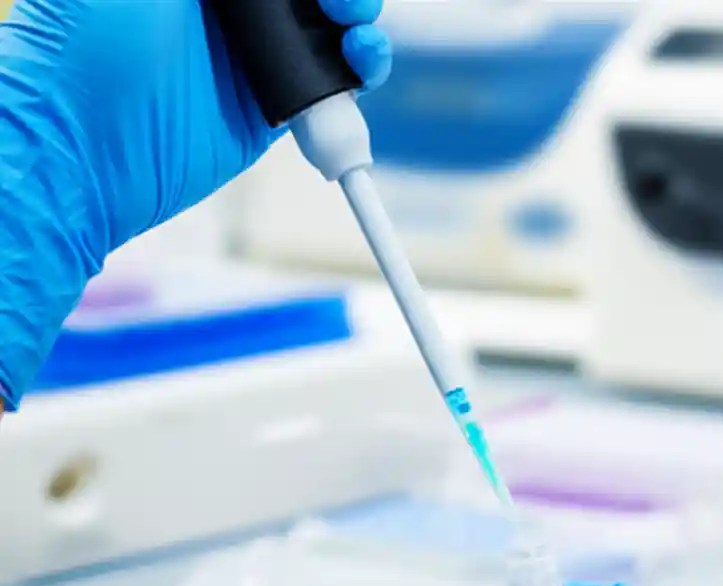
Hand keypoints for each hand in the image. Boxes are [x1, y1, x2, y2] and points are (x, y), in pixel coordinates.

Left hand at [0, 0, 390, 410]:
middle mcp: (230, 11)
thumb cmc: (85, 51)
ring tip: (361, 42)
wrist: (81, 154)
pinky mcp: (273, 109)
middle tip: (345, 7)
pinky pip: (331, 88)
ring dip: (359, 32)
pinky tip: (361, 70)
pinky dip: (358, 78)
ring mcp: (255, 59)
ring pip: (329, 33)